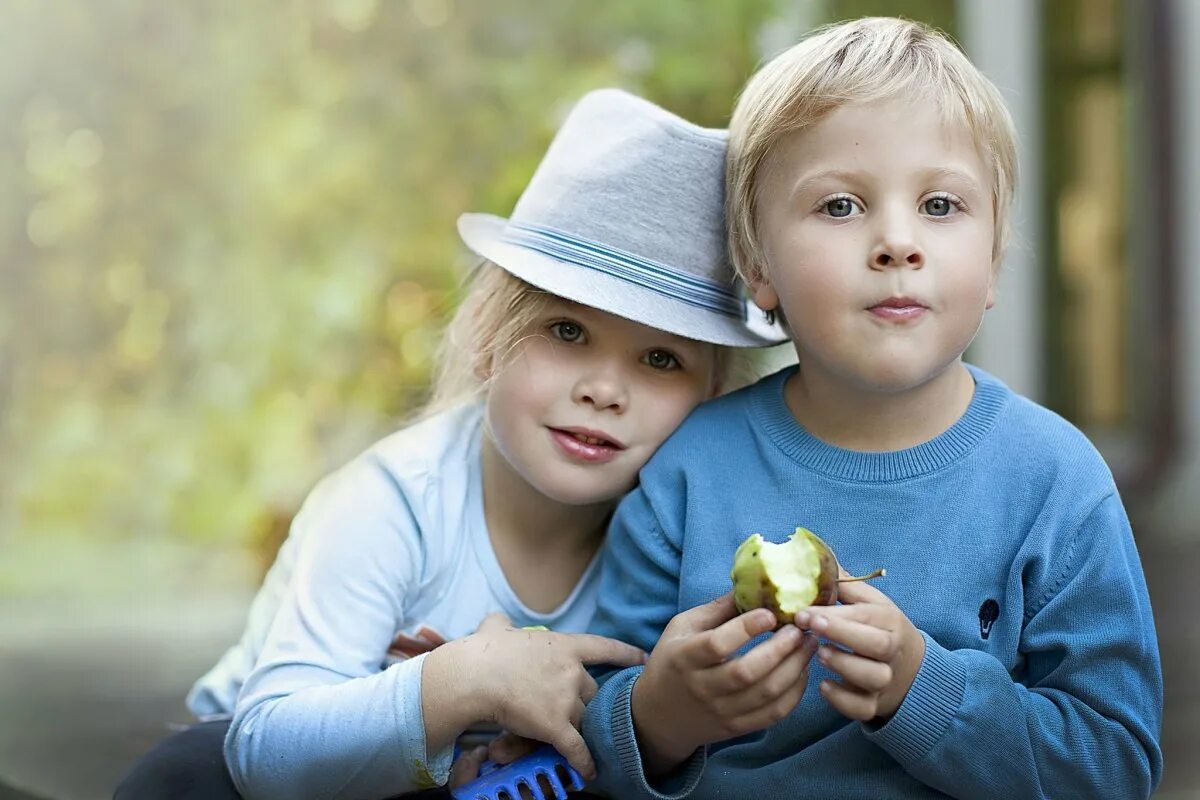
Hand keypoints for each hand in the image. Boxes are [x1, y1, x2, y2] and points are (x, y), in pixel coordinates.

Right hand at [427, 613, 645, 780]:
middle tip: (574, 711)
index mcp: (564, 646)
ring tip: (580, 740)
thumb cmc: (484, 650)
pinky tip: (588, 772)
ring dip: (580, 729)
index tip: (643, 658)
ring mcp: (566, 699)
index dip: (626, 654)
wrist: (475, 675)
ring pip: (584, 719)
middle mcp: (572, 672)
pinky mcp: (555, 726)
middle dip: (585, 702)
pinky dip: (583, 761)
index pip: (604, 647)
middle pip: (592, 692)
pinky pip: (577, 747)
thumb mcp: (496, 628)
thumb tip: (498, 620)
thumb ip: (503, 625)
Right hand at [631, 593, 818, 775]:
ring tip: (809, 645)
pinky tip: (802, 671)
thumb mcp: (682, 627)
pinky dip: (795, 693)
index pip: (717, 644)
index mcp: (685, 657)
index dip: (746, 628)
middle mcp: (703, 687)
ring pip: (766, 694)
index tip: (770, 613)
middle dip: (781, 648)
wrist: (660, 715)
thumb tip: (753, 585)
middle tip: (799, 628)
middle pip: (747, 672)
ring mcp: (722, 711)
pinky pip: (774, 714)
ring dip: (795, 668)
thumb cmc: (672, 661)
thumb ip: (717, 609)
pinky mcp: (737, 727)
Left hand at [793, 571, 924, 721]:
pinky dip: (843, 700)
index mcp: (889, 620)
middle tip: (810, 626)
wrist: (909, 670)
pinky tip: (824, 686)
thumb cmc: (879, 629)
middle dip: (841, 633)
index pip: (866, 616)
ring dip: (844, 665)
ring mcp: (885, 680)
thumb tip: (819, 557)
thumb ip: (846, 586)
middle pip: (877, 644)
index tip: (804, 611)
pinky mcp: (874, 705)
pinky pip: (863, 708)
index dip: (835, 614)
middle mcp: (891, 651)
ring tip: (820, 654)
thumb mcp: (870, 603)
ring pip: (873, 677)